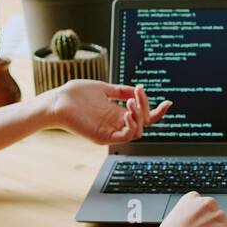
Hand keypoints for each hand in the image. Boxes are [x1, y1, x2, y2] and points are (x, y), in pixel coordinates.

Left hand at [49, 80, 170, 144]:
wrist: (58, 100)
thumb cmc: (76, 94)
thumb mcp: (104, 88)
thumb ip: (121, 91)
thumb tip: (137, 90)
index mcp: (117, 113)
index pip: (143, 116)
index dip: (157, 111)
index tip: (168, 102)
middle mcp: (116, 124)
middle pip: (143, 122)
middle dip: (146, 107)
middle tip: (138, 93)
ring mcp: (110, 132)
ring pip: (137, 131)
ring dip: (139, 116)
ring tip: (131, 103)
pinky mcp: (103, 138)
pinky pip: (124, 137)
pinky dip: (130, 126)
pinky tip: (127, 113)